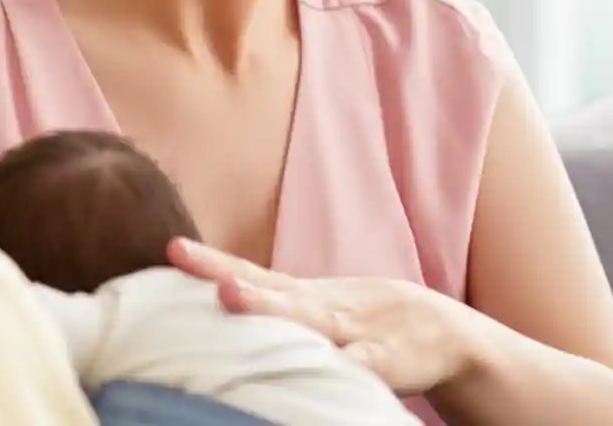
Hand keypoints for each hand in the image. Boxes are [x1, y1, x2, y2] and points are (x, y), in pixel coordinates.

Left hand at [167, 238, 476, 394]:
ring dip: (272, 311)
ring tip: (231, 296)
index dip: (211, 262)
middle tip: (195, 266)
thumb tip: (210, 295)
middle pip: (273, 293)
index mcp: (301, 297)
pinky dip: (346, 365)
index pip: (249, 274)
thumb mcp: (313, 307)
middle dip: (236, 284)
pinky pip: (361, 365)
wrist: (440, 332)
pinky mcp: (384, 362)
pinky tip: (328, 364)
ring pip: (308, 323)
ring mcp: (352, 334)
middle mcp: (320, 310)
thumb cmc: (361, 323)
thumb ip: (269, 301)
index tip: (173, 247)